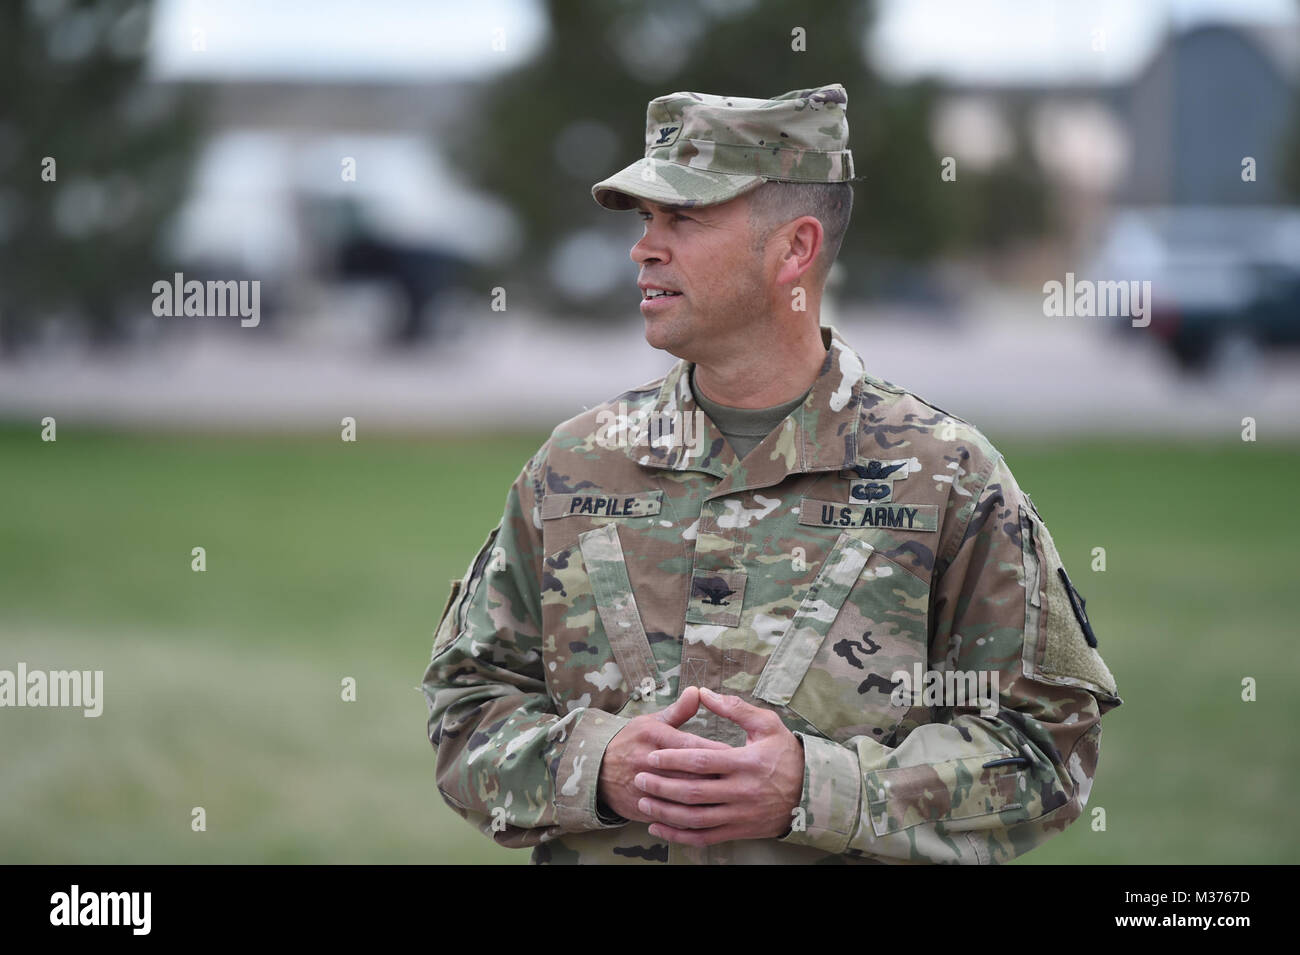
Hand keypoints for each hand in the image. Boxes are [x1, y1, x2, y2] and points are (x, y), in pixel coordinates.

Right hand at [597, 686, 731, 823]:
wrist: (595, 769)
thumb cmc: (632, 741)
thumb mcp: (651, 722)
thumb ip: (678, 711)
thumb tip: (698, 691)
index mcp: (654, 736)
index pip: (691, 746)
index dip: (715, 752)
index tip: (738, 756)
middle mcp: (648, 761)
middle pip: (689, 773)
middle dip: (716, 778)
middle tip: (742, 781)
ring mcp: (643, 786)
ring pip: (680, 797)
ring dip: (706, 800)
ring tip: (730, 800)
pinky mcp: (640, 807)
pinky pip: (669, 816)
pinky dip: (688, 818)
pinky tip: (708, 817)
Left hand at [634, 687, 804, 846]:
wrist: (812, 792)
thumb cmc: (786, 754)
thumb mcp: (767, 724)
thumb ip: (734, 708)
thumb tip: (703, 692)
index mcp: (746, 762)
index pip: (702, 761)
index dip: (673, 759)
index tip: (651, 755)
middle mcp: (741, 791)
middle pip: (694, 792)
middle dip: (662, 786)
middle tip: (639, 778)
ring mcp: (740, 814)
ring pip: (695, 818)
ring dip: (666, 812)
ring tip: (643, 802)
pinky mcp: (740, 831)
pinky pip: (705, 837)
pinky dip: (680, 835)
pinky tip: (660, 828)